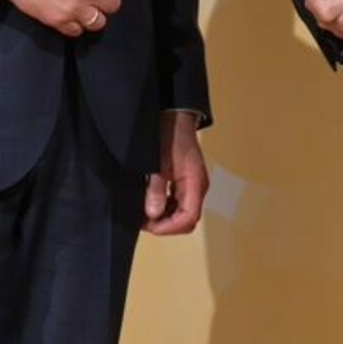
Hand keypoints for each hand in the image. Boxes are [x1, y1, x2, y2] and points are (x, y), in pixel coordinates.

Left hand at [143, 110, 207, 235]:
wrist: (175, 116)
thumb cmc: (169, 134)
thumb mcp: (158, 162)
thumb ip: (156, 189)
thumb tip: (153, 213)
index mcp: (195, 182)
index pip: (188, 218)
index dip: (168, 227)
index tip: (148, 224)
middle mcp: (198, 187)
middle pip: (188, 220)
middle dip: (166, 224)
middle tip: (143, 220)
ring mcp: (194, 185)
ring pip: (184, 214)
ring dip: (165, 217)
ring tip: (145, 212)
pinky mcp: (187, 182)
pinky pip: (180, 203)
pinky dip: (166, 208)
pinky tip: (152, 202)